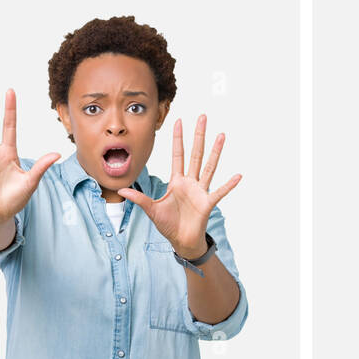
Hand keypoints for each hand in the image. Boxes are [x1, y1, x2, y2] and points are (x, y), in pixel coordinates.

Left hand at [118, 116, 240, 258]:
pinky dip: (228, 185)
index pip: (178, 154)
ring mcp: (200, 191)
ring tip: (221, 135)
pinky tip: (237, 176)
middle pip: (195, 154)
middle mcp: (190, 182)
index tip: (179, 120)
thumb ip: (138, 198)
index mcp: (176, 181)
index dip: (178, 138)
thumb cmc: (168, 225)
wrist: (181, 241)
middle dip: (198, 135)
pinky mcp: (207, 203)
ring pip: (209, 166)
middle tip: (203, 117)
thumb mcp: (151, 209)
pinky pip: (219, 192)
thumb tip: (121, 190)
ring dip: (215, 152)